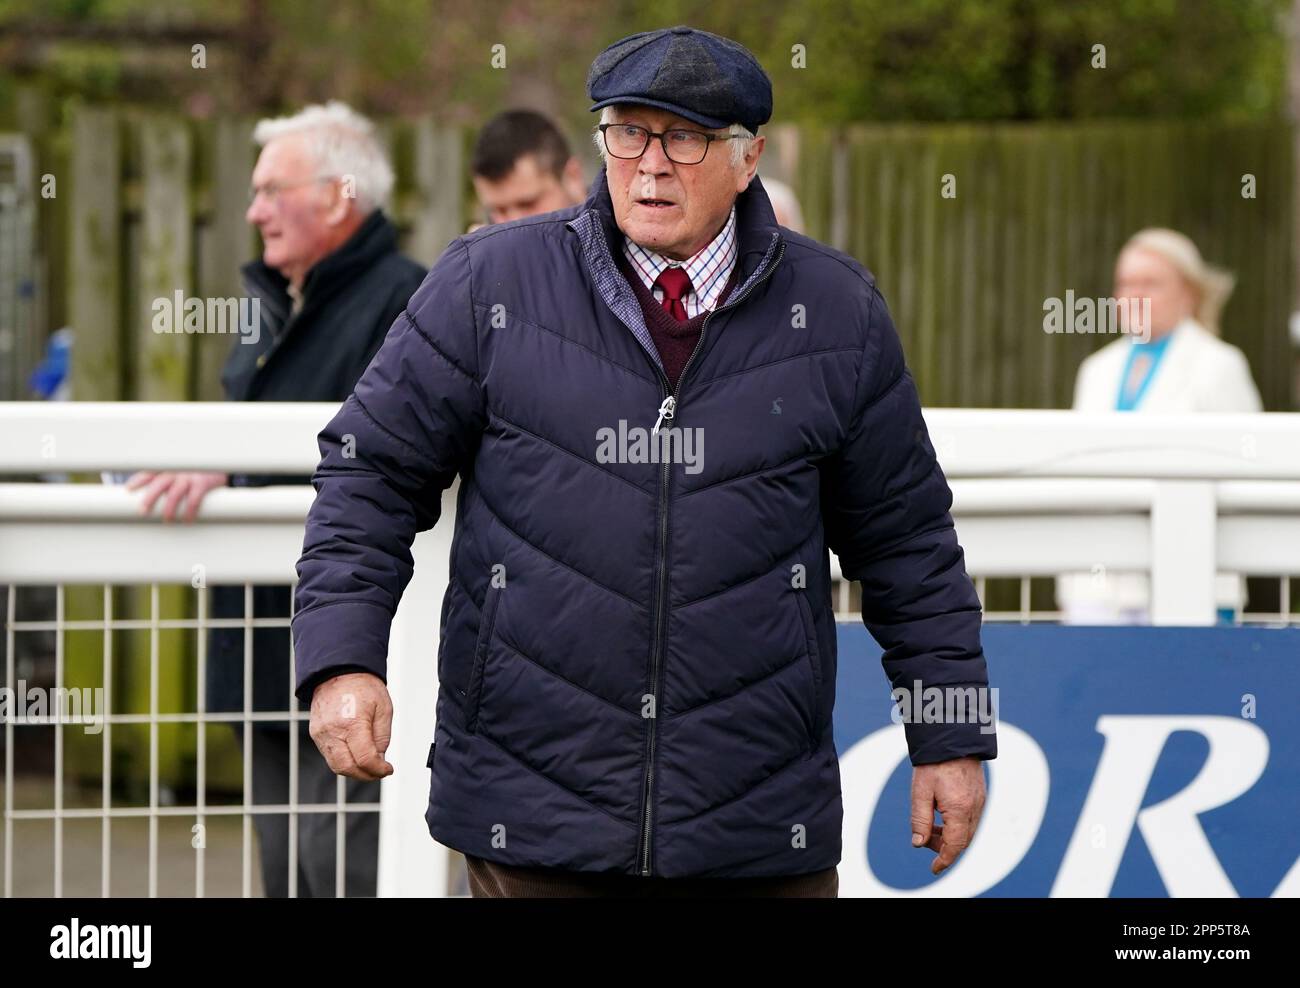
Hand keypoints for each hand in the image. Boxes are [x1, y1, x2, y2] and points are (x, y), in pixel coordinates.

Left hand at [126, 471, 227, 522]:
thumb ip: (166, 478)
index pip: (150, 472)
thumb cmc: (196, 471)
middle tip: (143, 512)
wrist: (221, 464)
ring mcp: (190, 476)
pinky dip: (190, 511)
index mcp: (169, 467)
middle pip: (159, 484)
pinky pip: (194, 500)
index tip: (128, 490)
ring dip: (169, 509)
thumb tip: (150, 497)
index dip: (138, 480)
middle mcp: (177, 470)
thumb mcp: (180, 469)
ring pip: (175, 494)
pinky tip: (187, 520)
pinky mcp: (203, 484)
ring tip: (167, 520)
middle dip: (149, 498)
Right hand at [309, 672, 394, 780]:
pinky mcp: (315, 734)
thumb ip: (382, 737)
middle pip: (347, 768)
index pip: (364, 759)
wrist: (339, 671)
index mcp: (352, 723)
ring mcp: (320, 733)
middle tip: (378, 771)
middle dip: (366, 775)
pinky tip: (356, 756)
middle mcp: (332, 731)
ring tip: (369, 766)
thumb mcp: (384, 709)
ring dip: (354, 771)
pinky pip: (329, 756)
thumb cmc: (363, 686)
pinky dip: (344, 761)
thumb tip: (379, 759)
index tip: (387, 769)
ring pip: (336, 765)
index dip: (378, 769)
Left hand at [910, 756, 985, 874]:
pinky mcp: (980, 795)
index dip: (944, 860)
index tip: (934, 869)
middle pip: (963, 841)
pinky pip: (971, 820)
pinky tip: (942, 816)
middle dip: (945, 847)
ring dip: (951, 837)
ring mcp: (980, 801)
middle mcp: (975, 808)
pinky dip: (958, 826)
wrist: (952, 738)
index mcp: (960, 809)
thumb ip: (920, 819)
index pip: (955, 846)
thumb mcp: (920, 791)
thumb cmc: (934, 763)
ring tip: (931, 828)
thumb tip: (918, 843)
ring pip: (968, 831)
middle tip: (925, 841)